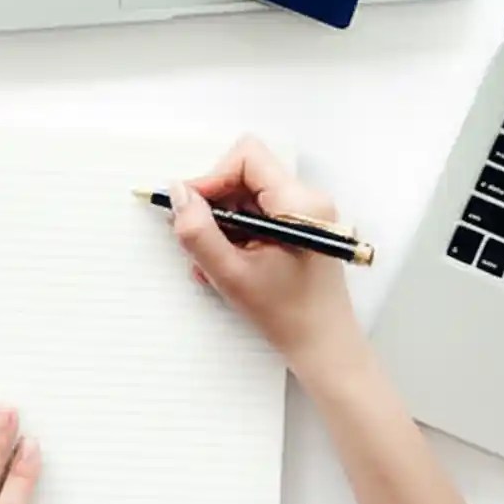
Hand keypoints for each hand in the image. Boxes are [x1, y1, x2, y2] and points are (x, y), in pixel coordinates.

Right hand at [171, 137, 361, 371]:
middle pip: (244, 176)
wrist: (323, 346)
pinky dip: (234, 236)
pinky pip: (256, 216)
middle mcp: (306, 200)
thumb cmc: (289, 316)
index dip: (211, 177)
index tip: (188, 206)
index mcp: (299, 203)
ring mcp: (303, 214)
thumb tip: (179, 194)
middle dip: (213, 207)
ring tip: (213, 264)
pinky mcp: (297, 228)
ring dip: (221, 227)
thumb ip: (198, 232)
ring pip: (245, 198)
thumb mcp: (231, 274)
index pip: (246, 157)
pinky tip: (228, 266)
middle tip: (196, 241)